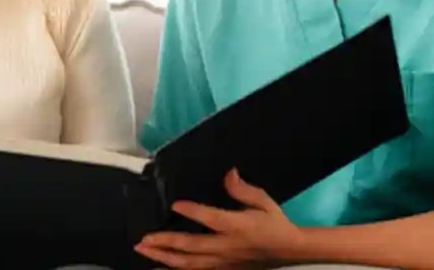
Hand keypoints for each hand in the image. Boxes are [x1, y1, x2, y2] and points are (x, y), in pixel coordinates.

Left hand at [135, 168, 303, 268]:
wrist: (289, 251)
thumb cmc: (274, 223)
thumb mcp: (263, 201)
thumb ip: (243, 189)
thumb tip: (228, 173)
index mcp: (237, 226)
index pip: (211, 219)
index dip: (193, 211)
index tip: (175, 204)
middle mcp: (227, 246)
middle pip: (192, 247)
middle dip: (166, 243)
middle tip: (144, 239)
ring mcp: (223, 261)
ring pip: (189, 263)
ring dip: (164, 258)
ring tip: (144, 251)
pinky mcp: (222, 269)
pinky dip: (176, 266)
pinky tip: (162, 262)